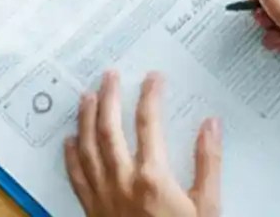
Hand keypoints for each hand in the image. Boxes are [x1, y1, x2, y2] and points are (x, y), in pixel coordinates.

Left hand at [64, 71, 221, 216]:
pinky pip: (76, 177)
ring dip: (85, 119)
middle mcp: (122, 181)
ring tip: (87, 97)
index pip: (149, 123)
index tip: (153, 78)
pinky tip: (69, 141)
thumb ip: (208, 163)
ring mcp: (103, 197)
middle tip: (110, 75)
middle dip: (109, 97)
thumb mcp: (208, 208)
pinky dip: (70, 156)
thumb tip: (210, 125)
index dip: (150, 95)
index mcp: (153, 177)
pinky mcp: (92, 212)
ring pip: (87, 148)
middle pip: (109, 128)